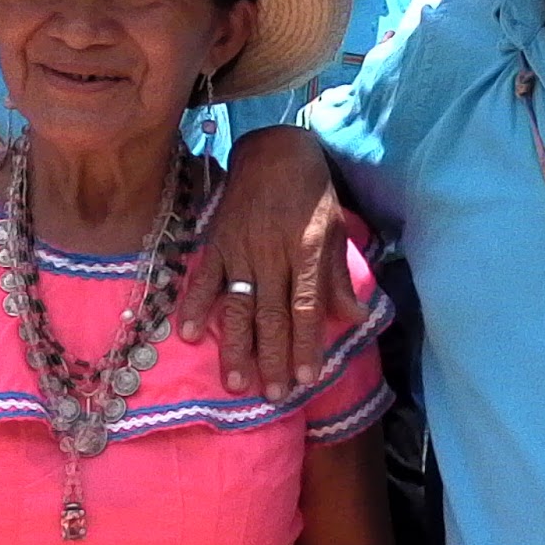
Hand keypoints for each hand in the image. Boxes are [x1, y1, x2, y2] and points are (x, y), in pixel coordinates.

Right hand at [176, 126, 364, 399]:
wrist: (275, 150)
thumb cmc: (311, 193)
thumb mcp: (335, 229)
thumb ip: (338, 276)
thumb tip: (354, 317)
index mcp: (306, 249)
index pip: (306, 306)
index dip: (307, 344)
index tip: (309, 378)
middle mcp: (272, 252)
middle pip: (271, 314)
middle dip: (273, 358)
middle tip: (274, 394)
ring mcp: (240, 248)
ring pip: (237, 304)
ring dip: (235, 346)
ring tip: (236, 381)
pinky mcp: (216, 241)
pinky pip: (203, 278)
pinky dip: (195, 305)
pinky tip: (189, 334)